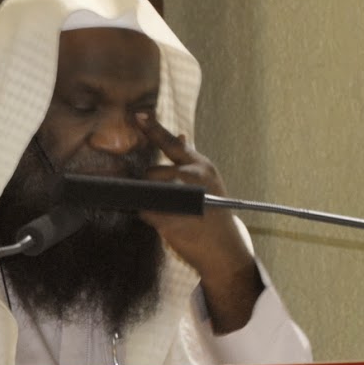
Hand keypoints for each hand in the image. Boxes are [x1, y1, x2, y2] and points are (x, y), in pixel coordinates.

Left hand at [136, 113, 263, 332]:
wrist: (225, 249)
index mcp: (201, 166)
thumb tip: (180, 134)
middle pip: (152, 173)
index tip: (137, 115)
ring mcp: (185, 198)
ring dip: (150, 202)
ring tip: (171, 211)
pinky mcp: (173, 220)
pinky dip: (150, 218)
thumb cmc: (214, 214)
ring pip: (148, 193)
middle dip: (150, 185)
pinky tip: (167, 222)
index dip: (154, 129)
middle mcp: (195, 177)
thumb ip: (189, 160)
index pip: (172, 144)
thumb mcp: (207, 181)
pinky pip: (146, 213)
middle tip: (167, 200)